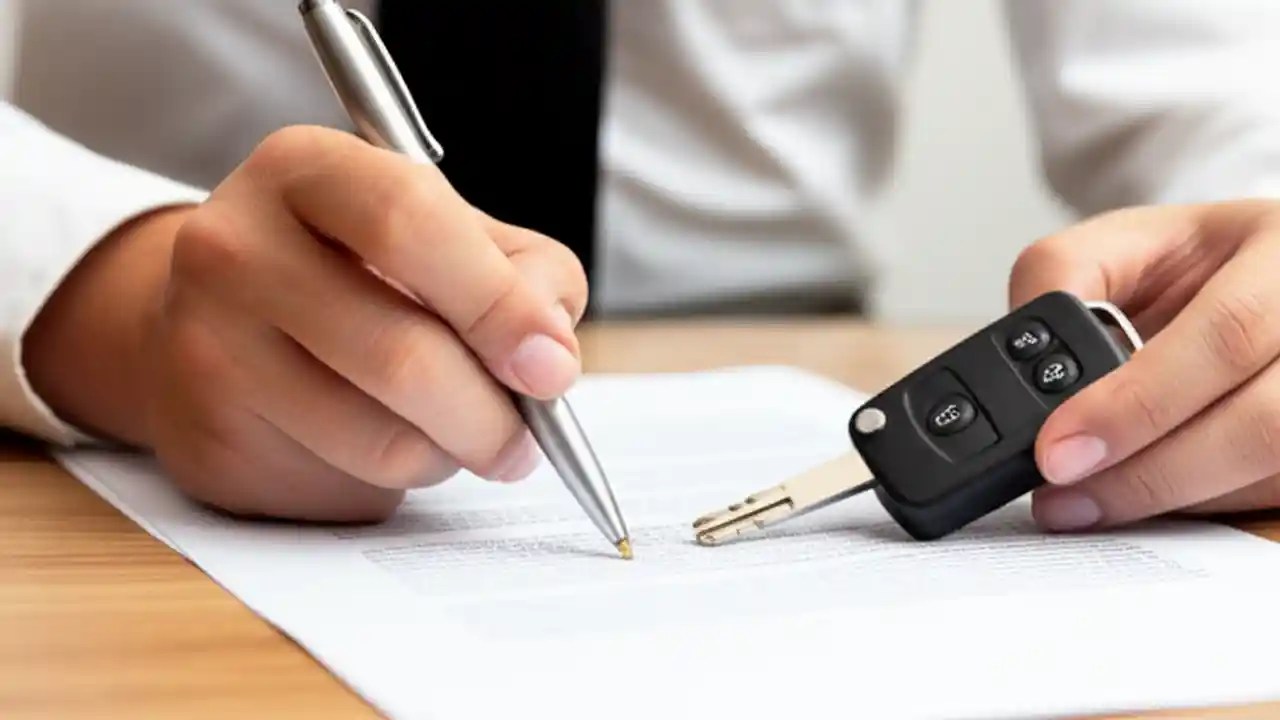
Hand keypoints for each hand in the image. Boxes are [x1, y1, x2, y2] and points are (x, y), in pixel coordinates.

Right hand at [25, 126, 586, 521]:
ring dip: (451, 453)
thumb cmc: (363, 269)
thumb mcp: (452, 233)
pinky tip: (387, 441)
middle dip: (491, 414)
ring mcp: (207, 349)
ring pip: (379, 442)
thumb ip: (526, 273)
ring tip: (458, 430)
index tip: (553, 367)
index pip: (407, 222)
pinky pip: (345, 488)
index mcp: (304, 170)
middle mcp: (234, 249)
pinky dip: (398, 479)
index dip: (496, 302)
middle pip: (399, 354)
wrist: (219, 322)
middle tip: (528, 437)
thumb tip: (549, 352)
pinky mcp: (211, 442)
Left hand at [1008, 199, 1279, 531]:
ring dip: (1172, 499)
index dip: (1139, 403)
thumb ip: (1065, 273)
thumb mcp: (1124, 240)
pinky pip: (1274, 499)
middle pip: (1263, 422)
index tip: (1057, 449)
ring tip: (1086, 503)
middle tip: (1063, 495)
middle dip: (1149, 471)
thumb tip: (1025, 341)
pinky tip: (1148, 498)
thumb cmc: (1195, 266)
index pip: (1226, 334)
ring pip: (1272, 471)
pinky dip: (1203, 505)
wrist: (1259, 283)